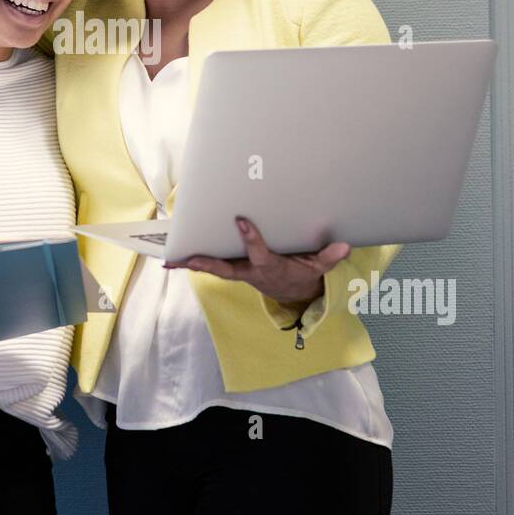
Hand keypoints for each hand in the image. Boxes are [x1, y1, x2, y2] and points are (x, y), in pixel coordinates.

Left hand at [163, 216, 350, 306]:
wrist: (292, 293)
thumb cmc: (302, 273)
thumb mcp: (318, 268)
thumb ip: (328, 258)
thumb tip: (344, 246)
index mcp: (271, 267)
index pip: (259, 253)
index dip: (251, 239)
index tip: (241, 222)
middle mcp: (250, 272)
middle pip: (226, 268)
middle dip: (207, 262)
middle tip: (186, 257)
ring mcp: (240, 272)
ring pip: (214, 267)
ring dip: (192, 263)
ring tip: (169, 259)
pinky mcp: (233, 269)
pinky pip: (212, 265)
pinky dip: (193, 262)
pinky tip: (175, 258)